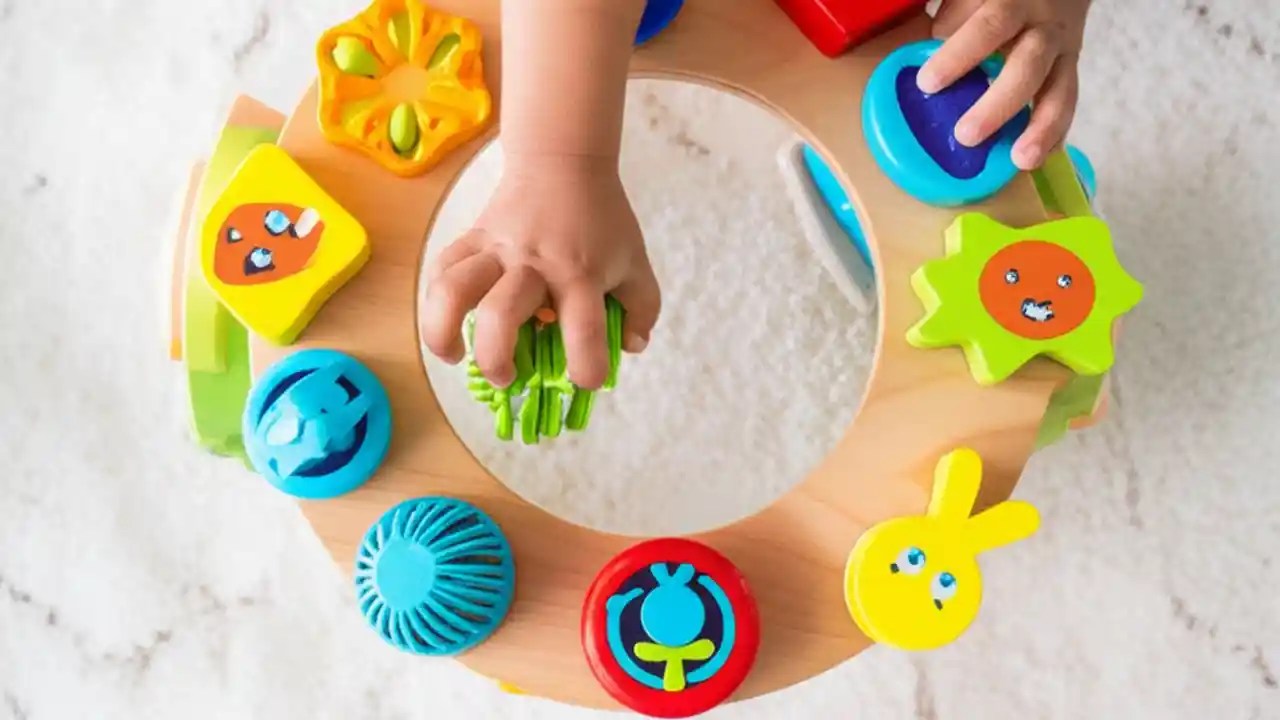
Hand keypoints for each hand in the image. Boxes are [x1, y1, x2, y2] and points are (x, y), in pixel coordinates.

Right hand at [421, 155, 660, 390]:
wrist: (563, 162)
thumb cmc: (602, 219)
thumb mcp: (636, 261)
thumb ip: (642, 307)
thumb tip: (631, 347)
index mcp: (580, 274)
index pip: (584, 330)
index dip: (586, 367)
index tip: (585, 381)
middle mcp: (534, 264)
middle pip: (500, 314)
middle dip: (497, 358)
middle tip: (508, 378)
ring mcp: (497, 248)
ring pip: (454, 288)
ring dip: (444, 330)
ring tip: (454, 355)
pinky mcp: (474, 237)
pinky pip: (442, 268)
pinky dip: (435, 300)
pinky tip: (447, 323)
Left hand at [917, 0, 1090, 169]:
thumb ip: (954, 17)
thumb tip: (926, 52)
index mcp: (1013, 1)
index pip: (988, 28)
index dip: (958, 56)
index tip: (928, 83)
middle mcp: (1043, 26)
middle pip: (1027, 66)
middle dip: (998, 105)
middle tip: (965, 136)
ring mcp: (1063, 49)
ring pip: (1059, 90)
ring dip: (1041, 128)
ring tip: (1021, 160)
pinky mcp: (1070, 68)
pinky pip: (1067, 102)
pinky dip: (1055, 133)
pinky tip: (1040, 158)